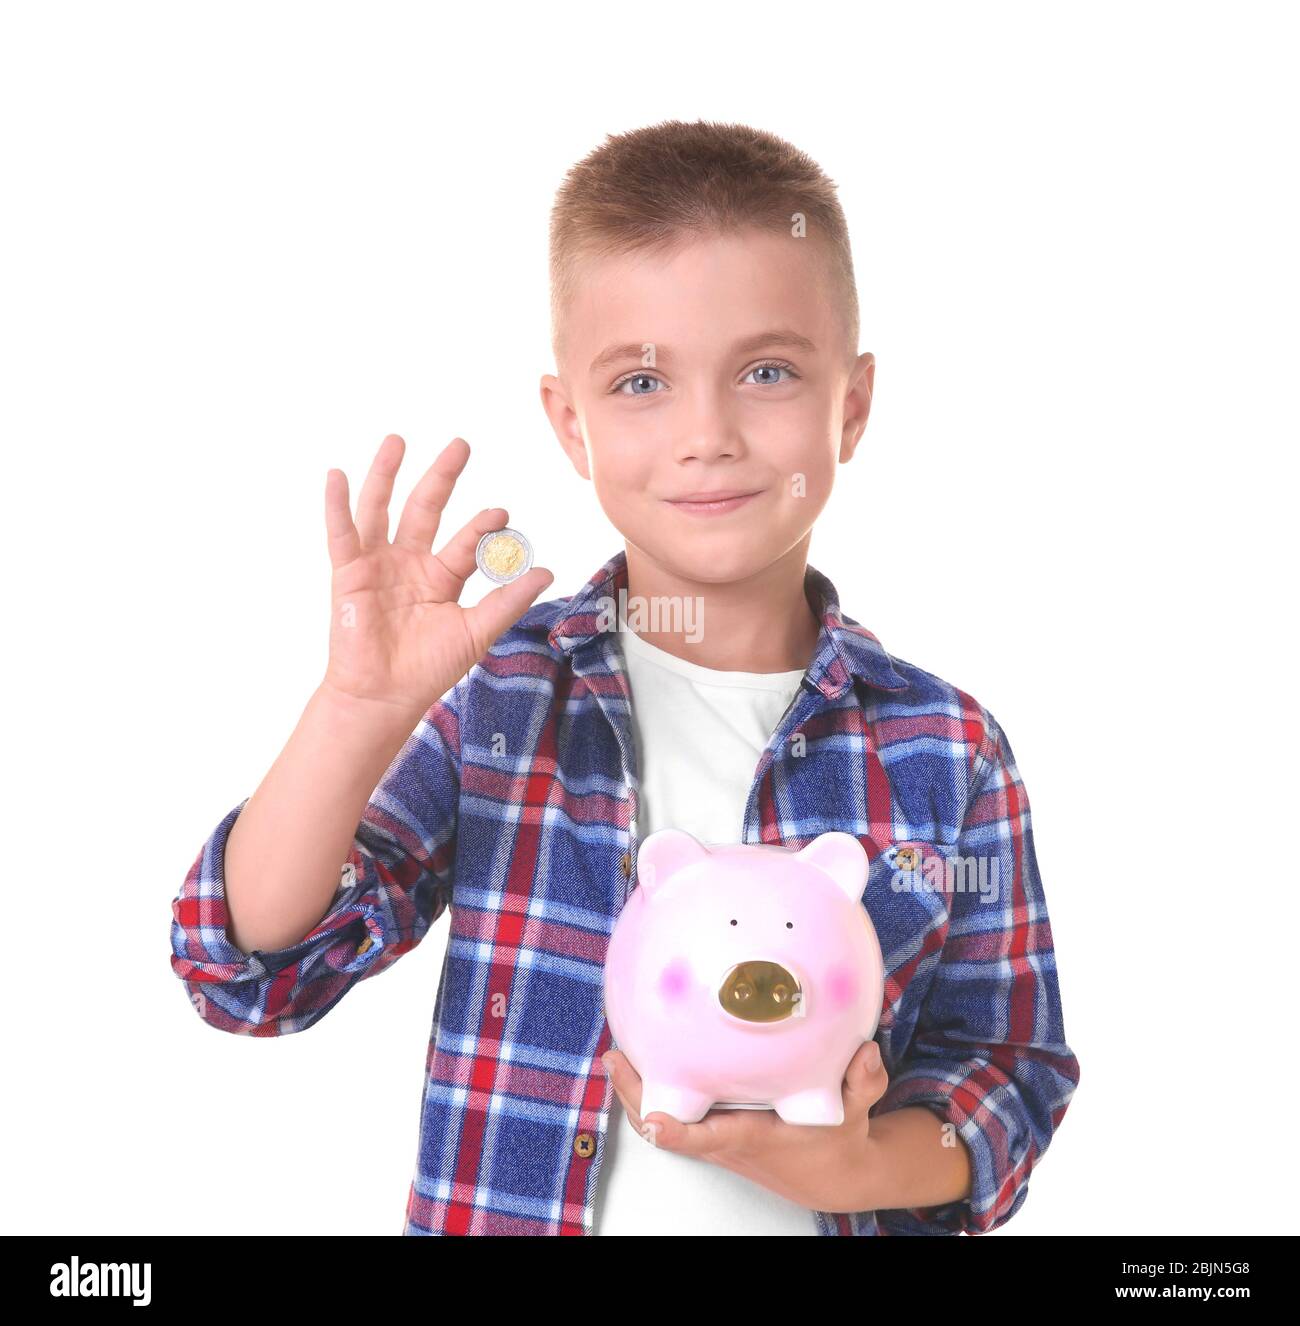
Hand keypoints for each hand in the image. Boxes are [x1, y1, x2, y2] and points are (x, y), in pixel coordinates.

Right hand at [322, 434, 552, 717]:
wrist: (385, 695)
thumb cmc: (429, 669)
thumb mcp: (476, 632)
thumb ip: (507, 601)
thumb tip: (547, 571)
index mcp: (442, 577)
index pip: (465, 542)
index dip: (483, 526)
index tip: (502, 514)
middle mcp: (410, 563)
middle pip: (426, 509)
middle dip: (443, 478)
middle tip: (461, 445)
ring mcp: (378, 565)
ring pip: (381, 510)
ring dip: (386, 475)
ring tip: (397, 440)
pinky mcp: (349, 574)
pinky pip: (342, 534)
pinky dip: (337, 504)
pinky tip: (337, 474)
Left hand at [601, 1041, 890, 1213]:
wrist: (833, 1176)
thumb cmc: (838, 1140)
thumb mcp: (857, 1112)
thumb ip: (862, 1082)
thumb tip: (865, 1052)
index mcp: (753, 1137)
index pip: (708, 1139)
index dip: (677, 1131)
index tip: (653, 1119)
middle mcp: (726, 1141)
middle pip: (666, 1128)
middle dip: (635, 1097)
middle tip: (614, 1057)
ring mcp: (716, 1138)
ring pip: (661, 1122)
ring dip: (634, 1093)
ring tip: (616, 1054)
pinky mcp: (715, 1131)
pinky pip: (673, 1113)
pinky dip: (653, 1091)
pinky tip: (645, 1058)